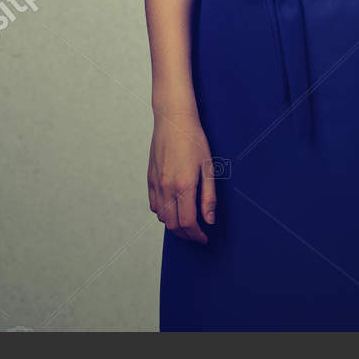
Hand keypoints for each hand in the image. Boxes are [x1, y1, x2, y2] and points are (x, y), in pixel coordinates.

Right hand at [148, 111, 217, 243]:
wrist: (173, 120)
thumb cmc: (194, 140)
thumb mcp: (208, 167)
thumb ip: (209, 196)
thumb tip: (209, 220)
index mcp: (183, 185)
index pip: (187, 223)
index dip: (196, 235)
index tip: (204, 237)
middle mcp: (166, 187)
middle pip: (173, 225)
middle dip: (186, 235)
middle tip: (198, 234)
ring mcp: (156, 184)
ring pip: (162, 217)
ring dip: (175, 225)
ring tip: (188, 222)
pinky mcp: (150, 179)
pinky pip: (154, 205)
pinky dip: (164, 213)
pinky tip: (174, 208)